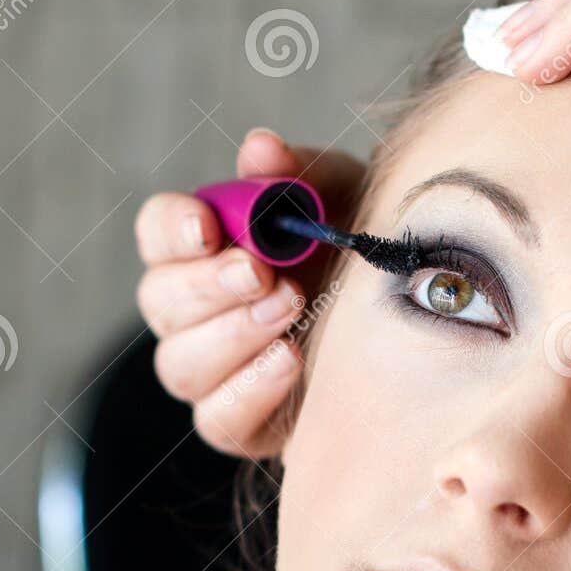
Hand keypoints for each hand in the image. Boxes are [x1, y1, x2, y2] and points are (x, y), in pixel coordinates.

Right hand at [134, 129, 364, 456]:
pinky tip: (289, 360)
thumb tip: (261, 148)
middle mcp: (193, 312)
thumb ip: (298, 174)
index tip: (207, 227)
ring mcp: (213, 372)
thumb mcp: (342, 198)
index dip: (172, 229)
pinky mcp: (244, 422)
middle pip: (159, 301)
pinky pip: (219, 420)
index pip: (158, 233)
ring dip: (231, 335)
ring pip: (181, 363)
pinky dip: (249, 391)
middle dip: (208, 285)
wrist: (412, 319)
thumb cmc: (357, 252)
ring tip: (289, 309)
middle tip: (261, 273)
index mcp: (204, 250)